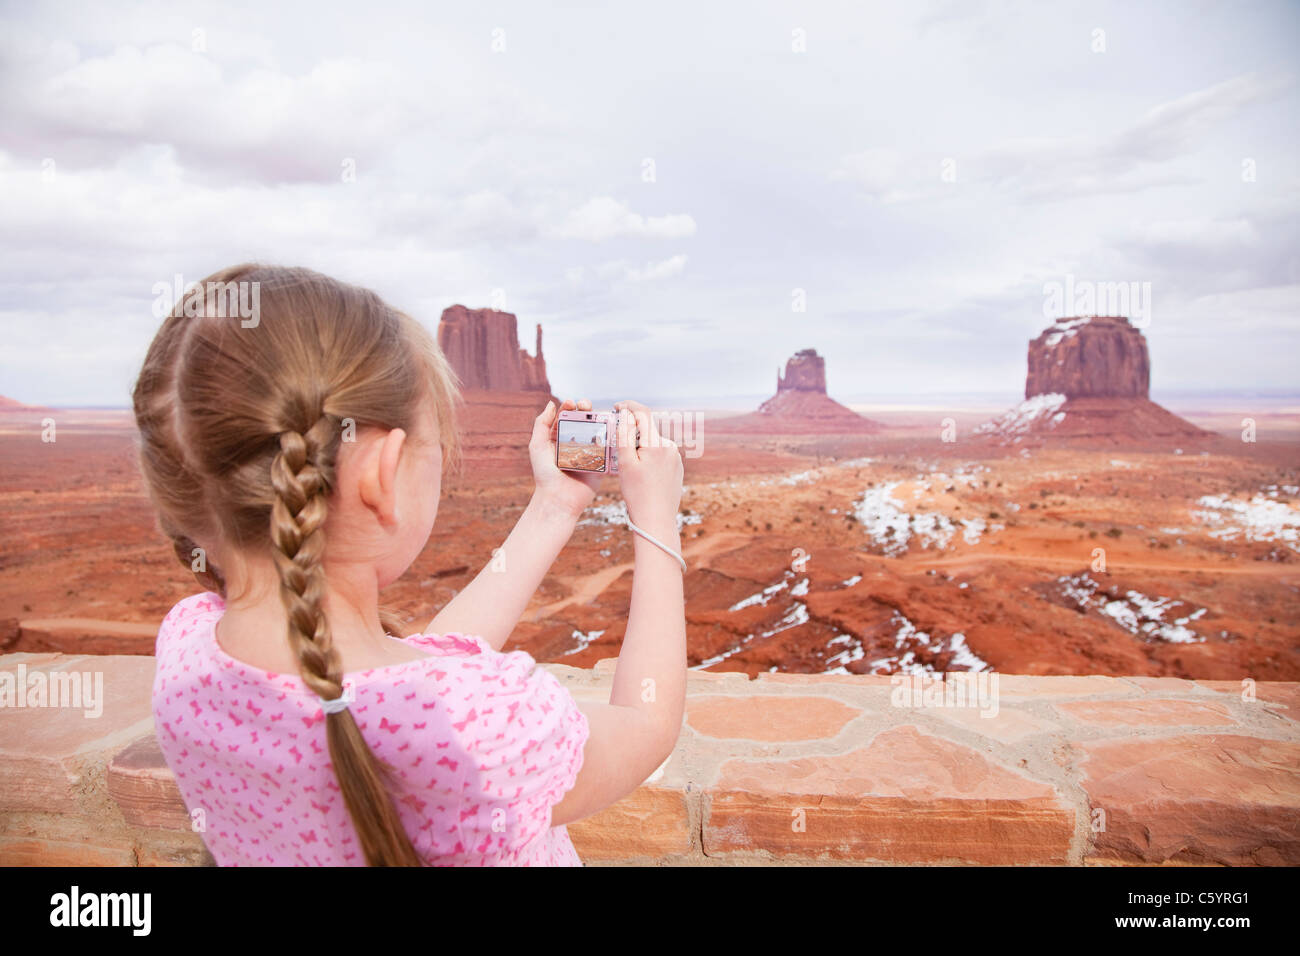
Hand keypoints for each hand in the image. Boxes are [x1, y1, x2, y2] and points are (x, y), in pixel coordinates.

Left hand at [529, 398, 602, 518]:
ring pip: (597, 432)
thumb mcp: (537, 446)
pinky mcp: (600, 463)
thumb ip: (542, 424)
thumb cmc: (545, 474)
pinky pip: (607, 448)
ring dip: (599, 420)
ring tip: (598, 413)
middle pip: (583, 422)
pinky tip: (612, 427)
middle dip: (585, 410)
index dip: (569, 407)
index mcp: (559, 439)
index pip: (566, 418)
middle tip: (585, 405)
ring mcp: (588, 453)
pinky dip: (611, 437)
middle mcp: (574, 444)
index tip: (571, 402)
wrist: (558, 499)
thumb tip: (551, 403)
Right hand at [614, 399, 682, 531]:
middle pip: (647, 431)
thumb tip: (626, 414)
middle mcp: (669, 447)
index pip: (643, 413)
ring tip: (633, 473)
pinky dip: (649, 459)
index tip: (617, 407)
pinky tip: (644, 478)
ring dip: (641, 450)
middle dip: (632, 436)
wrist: (657, 520)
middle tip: (620, 455)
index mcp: (656, 443)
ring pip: (653, 444)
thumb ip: (625, 435)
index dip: (628, 406)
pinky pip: (660, 456)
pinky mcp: (677, 468)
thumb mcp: (626, 463)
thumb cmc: (638, 493)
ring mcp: (675, 458)